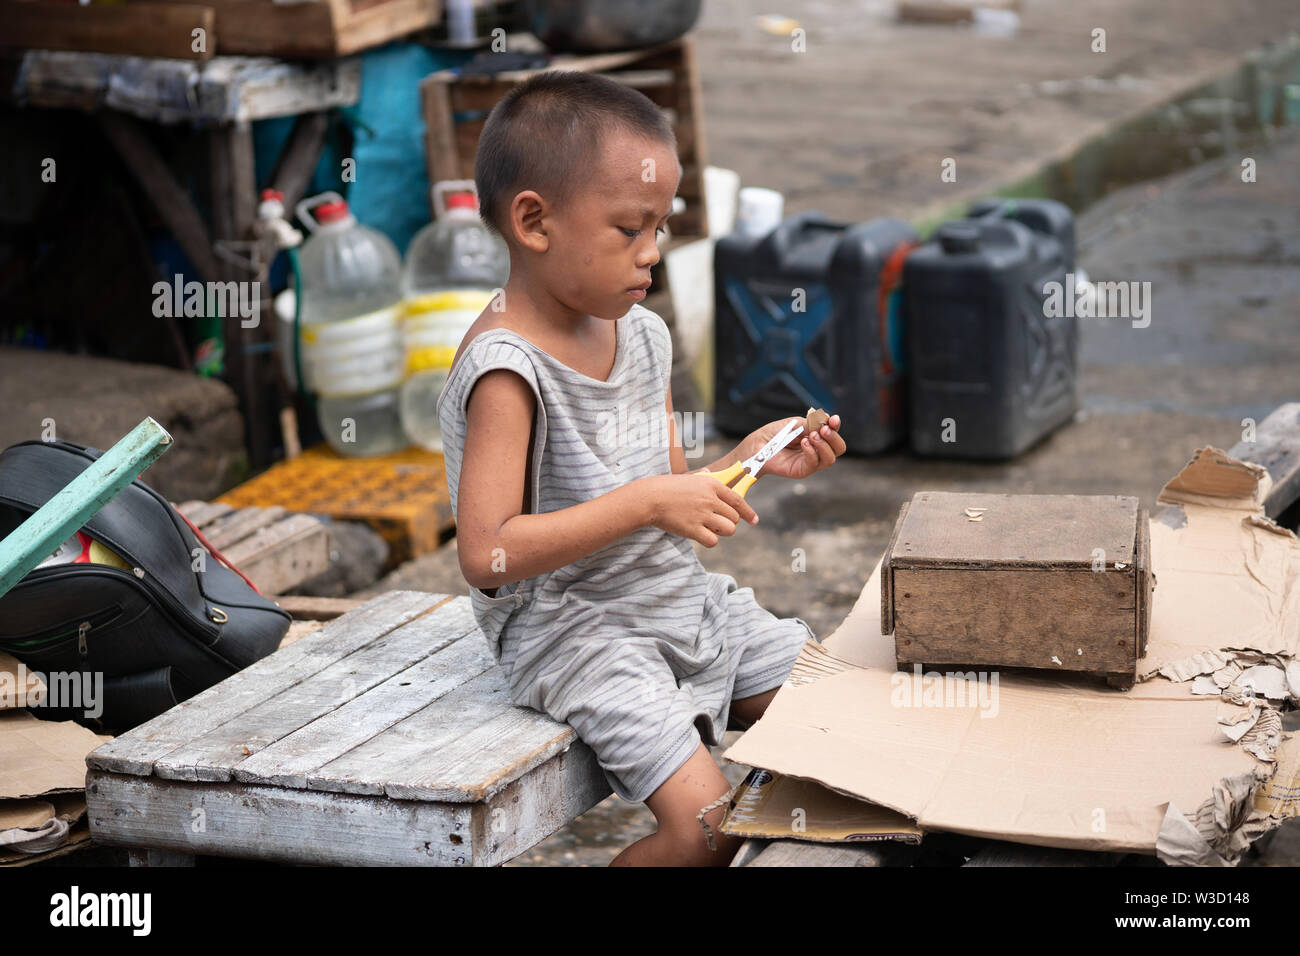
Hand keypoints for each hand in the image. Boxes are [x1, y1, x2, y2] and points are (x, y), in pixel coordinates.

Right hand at [639, 473, 759, 547]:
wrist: (649, 498)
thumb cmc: (667, 487)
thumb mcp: (689, 478)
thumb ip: (703, 478)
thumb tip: (710, 474)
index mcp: (711, 484)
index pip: (738, 500)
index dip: (748, 512)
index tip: (754, 520)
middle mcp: (710, 499)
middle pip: (734, 517)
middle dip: (729, 522)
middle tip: (716, 523)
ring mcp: (702, 515)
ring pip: (728, 530)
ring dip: (721, 532)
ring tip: (709, 528)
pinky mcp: (693, 529)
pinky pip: (713, 541)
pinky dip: (710, 540)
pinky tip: (700, 535)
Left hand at [751, 414, 845, 480]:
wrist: (758, 445)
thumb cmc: (775, 433)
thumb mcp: (794, 424)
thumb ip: (810, 423)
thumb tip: (826, 420)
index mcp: (817, 435)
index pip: (834, 432)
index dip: (836, 425)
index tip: (834, 419)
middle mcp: (817, 449)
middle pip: (839, 448)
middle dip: (834, 437)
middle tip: (823, 430)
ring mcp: (811, 461)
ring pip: (830, 458)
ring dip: (824, 445)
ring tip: (811, 436)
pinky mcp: (803, 470)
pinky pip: (815, 463)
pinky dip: (812, 452)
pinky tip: (803, 444)